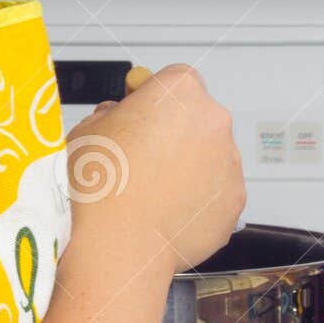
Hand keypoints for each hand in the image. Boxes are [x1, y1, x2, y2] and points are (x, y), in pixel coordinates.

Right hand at [63, 64, 244, 275]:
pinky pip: (217, 191)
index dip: (156, 97)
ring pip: (210, 156)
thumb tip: (117, 116)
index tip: (142, 112)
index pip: (176, 80)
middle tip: (143, 157)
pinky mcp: (235, 199)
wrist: (119, 242)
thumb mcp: (88, 129)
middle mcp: (214, 120)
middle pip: (198, 117)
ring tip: (152, 190)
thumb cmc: (102, 185)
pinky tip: (168, 210)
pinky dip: (198, 199)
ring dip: (189, 166)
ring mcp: (229, 161)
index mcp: (180, 91)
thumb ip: (110, 112)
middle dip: (175, 132)